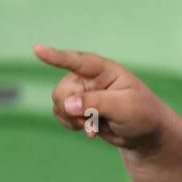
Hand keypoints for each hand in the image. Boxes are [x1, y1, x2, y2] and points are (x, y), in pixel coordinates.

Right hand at [34, 44, 166, 154]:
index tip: (37, 49)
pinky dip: (71, 124)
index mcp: (105, 71)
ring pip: (59, 104)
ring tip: (94, 125)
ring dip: (72, 119)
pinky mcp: (78, 108)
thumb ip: (96, 103)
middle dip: (72, 109)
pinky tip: (89, 130)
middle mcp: (89, 78)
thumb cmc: (141, 113)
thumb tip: (67, 104)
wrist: (144, 132)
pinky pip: (60, 115)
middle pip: (62, 91)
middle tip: (91, 119)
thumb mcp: (124, 107)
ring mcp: (82, 93)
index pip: (79, 61)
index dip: (57, 56)